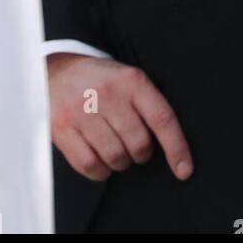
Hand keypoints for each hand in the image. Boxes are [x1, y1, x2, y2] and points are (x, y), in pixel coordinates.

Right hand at [47, 52, 193, 182]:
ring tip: (117, 151)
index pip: (162, 118)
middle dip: (141, 154)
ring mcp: (82, 111)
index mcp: (131, 80)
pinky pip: (89, 165)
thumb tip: (172, 144)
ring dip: (121, 163)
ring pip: (115, 157)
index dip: (176, 147)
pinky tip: (100, 161)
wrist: (58, 70)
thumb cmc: (103, 80)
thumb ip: (147, 103)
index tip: (184, 170)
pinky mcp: (62, 128)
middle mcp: (107, 94)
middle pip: (138, 143)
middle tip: (135, 148)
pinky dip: (100, 171)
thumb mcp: (129, 78)